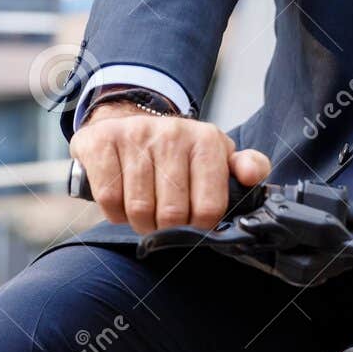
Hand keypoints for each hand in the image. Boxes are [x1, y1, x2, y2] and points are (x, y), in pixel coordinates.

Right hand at [71, 103, 270, 232]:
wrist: (129, 122)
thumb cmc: (179, 153)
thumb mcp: (218, 156)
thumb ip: (248, 167)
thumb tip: (251, 175)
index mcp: (206, 139)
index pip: (209, 207)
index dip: (199, 227)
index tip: (192, 223)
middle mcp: (173, 132)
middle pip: (172, 213)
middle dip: (166, 229)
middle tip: (164, 222)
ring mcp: (136, 134)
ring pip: (139, 209)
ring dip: (140, 222)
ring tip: (144, 212)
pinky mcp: (102, 141)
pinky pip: (109, 198)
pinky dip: (114, 212)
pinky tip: (121, 202)